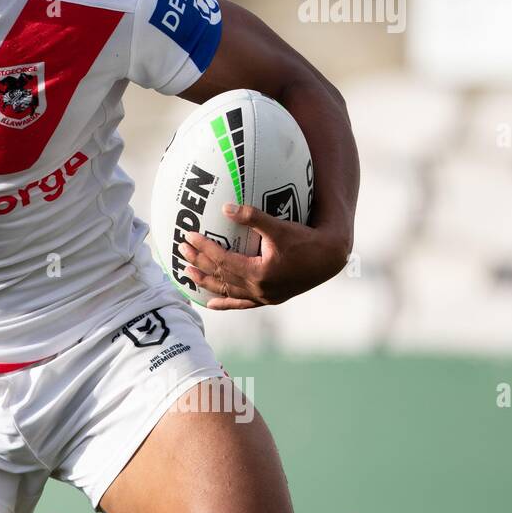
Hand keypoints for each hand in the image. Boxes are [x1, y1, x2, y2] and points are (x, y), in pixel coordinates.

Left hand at [178, 203, 349, 309]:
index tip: (188, 236)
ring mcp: (264, 297)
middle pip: (221, 276)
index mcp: (259, 273)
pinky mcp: (270, 299)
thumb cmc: (306, 239)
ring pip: (228, 291)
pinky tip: (211, 304)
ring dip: (207, 282)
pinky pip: (243, 303)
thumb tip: (225, 208)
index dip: (204, 248)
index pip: (222, 260)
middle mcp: (259, 289)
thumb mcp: (279, 227)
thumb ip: (253, 217)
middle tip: (181, 250)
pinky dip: (226, 303)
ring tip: (187, 273)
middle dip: (199, 263)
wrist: (330, 258)